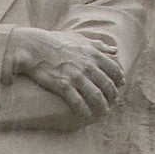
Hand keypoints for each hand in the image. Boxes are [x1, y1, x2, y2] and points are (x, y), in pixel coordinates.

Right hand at [7, 28, 123, 117]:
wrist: (34, 47)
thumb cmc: (55, 41)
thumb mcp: (80, 38)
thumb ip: (98, 45)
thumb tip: (114, 50)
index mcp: (93, 54)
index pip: (114, 69)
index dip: (119, 78)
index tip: (120, 84)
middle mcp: (88, 66)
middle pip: (107, 84)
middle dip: (112, 95)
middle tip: (113, 101)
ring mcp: (76, 77)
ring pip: (96, 95)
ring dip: (102, 105)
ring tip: (104, 111)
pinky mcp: (63, 85)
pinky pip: (77, 101)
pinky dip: (84, 109)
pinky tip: (87, 114)